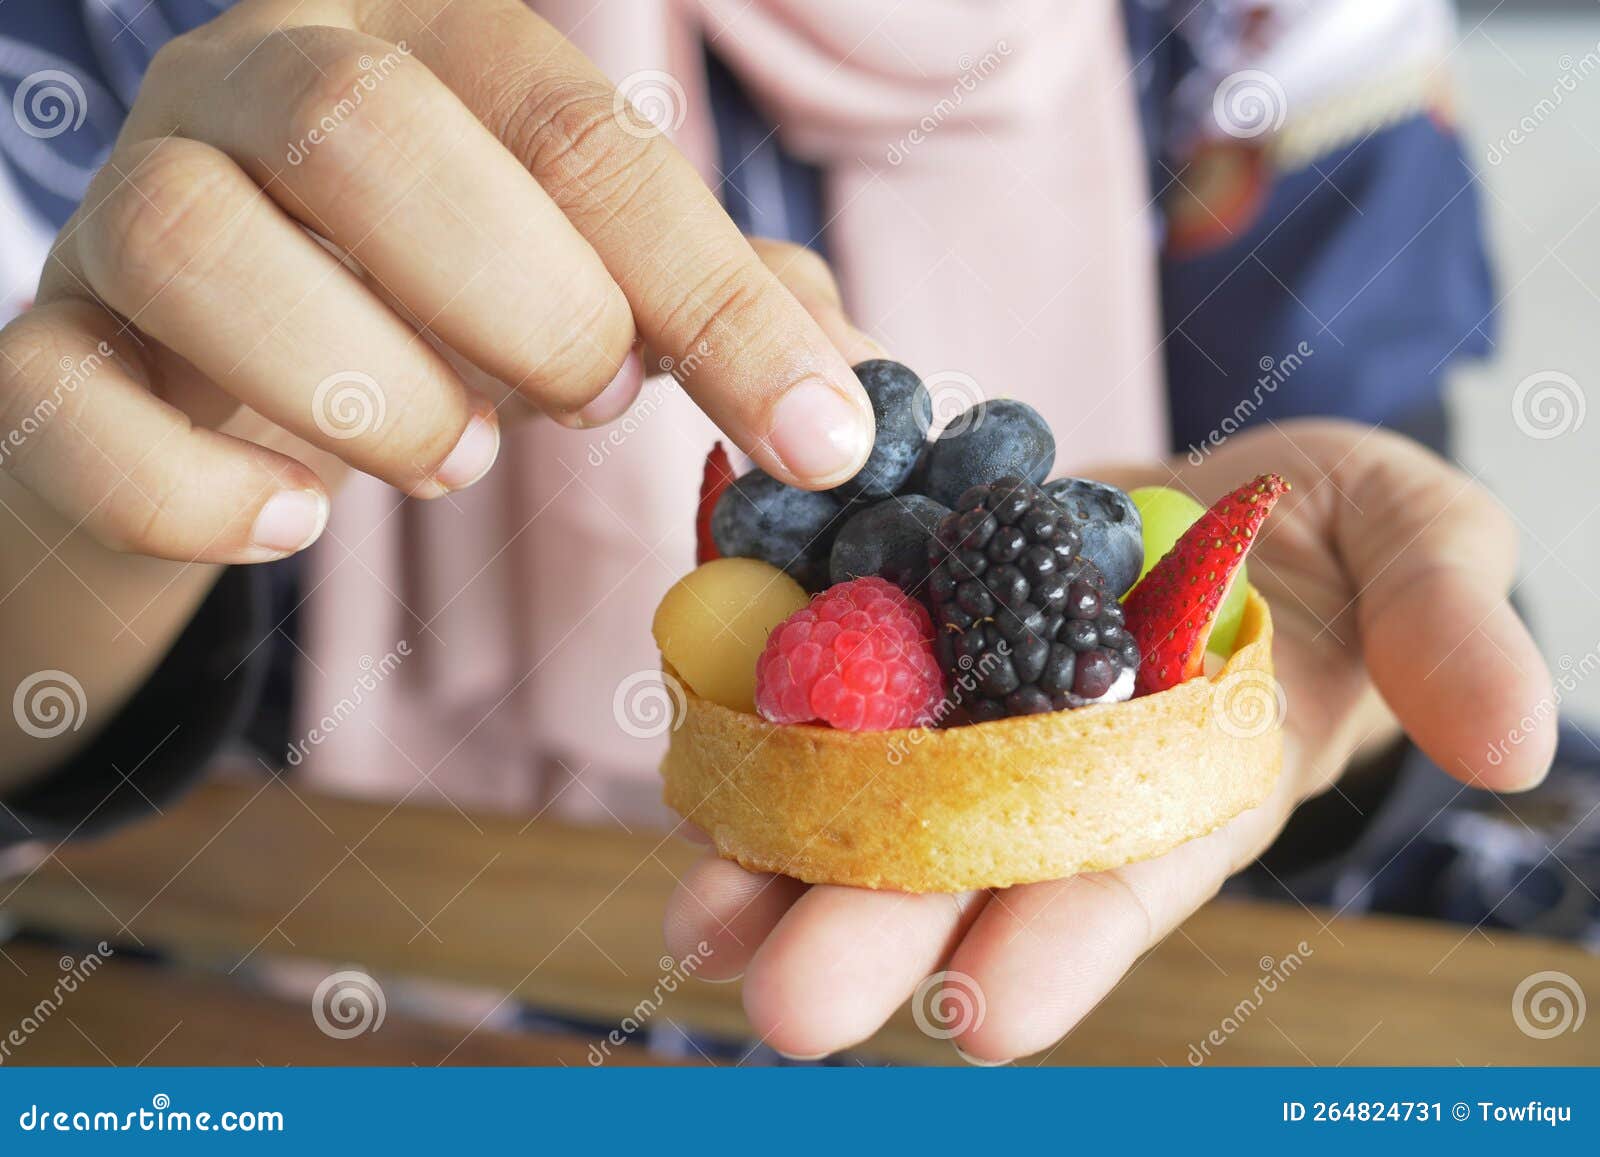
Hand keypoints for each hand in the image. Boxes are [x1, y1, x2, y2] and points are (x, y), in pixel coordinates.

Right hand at [0, 0, 874, 563]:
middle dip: (526, 300)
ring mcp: (119, 213)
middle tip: (587, 400)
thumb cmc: (425, 320)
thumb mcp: (581, 291)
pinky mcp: (41, 358)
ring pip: (195, 242)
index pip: (578, 131)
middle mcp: (242, 83)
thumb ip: (713, 312)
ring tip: (450, 450)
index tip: (819, 438)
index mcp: (410, 40)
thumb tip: (866, 391)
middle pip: (365, 125)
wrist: (211, 400)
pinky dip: (208, 490)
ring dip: (370, 385)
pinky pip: (70, 407)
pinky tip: (297, 519)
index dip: (714, 292)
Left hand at [664, 419, 1556, 1060]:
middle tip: (789, 1008)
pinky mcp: (895, 624)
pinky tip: (686, 754)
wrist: (1221, 486)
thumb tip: (1515, 743)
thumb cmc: (1342, 535)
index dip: (1062, 944)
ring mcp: (963, 700)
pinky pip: (813, 676)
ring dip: (778, 859)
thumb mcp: (1424, 545)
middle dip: (881, 933)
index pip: (1122, 874)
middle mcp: (1054, 766)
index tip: (990, 1013)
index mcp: (1185, 778)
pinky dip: (750, 719)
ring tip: (702, 923)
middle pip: (963, 861)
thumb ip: (1450, 629)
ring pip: (863, 797)